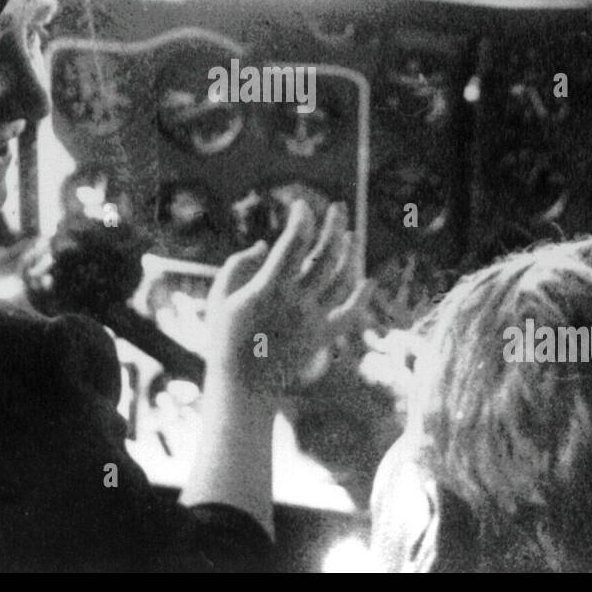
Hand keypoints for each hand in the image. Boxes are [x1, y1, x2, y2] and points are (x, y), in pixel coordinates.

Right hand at [204, 200, 372, 396]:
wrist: (242, 386)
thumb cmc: (225, 337)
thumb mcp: (221, 296)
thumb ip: (238, 264)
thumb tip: (264, 245)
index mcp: (268, 288)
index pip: (293, 244)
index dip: (301, 219)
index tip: (301, 205)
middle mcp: (295, 302)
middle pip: (325, 256)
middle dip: (334, 226)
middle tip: (337, 207)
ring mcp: (312, 321)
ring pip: (342, 280)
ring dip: (350, 254)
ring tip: (351, 235)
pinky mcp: (322, 337)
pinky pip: (350, 315)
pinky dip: (362, 297)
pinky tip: (369, 280)